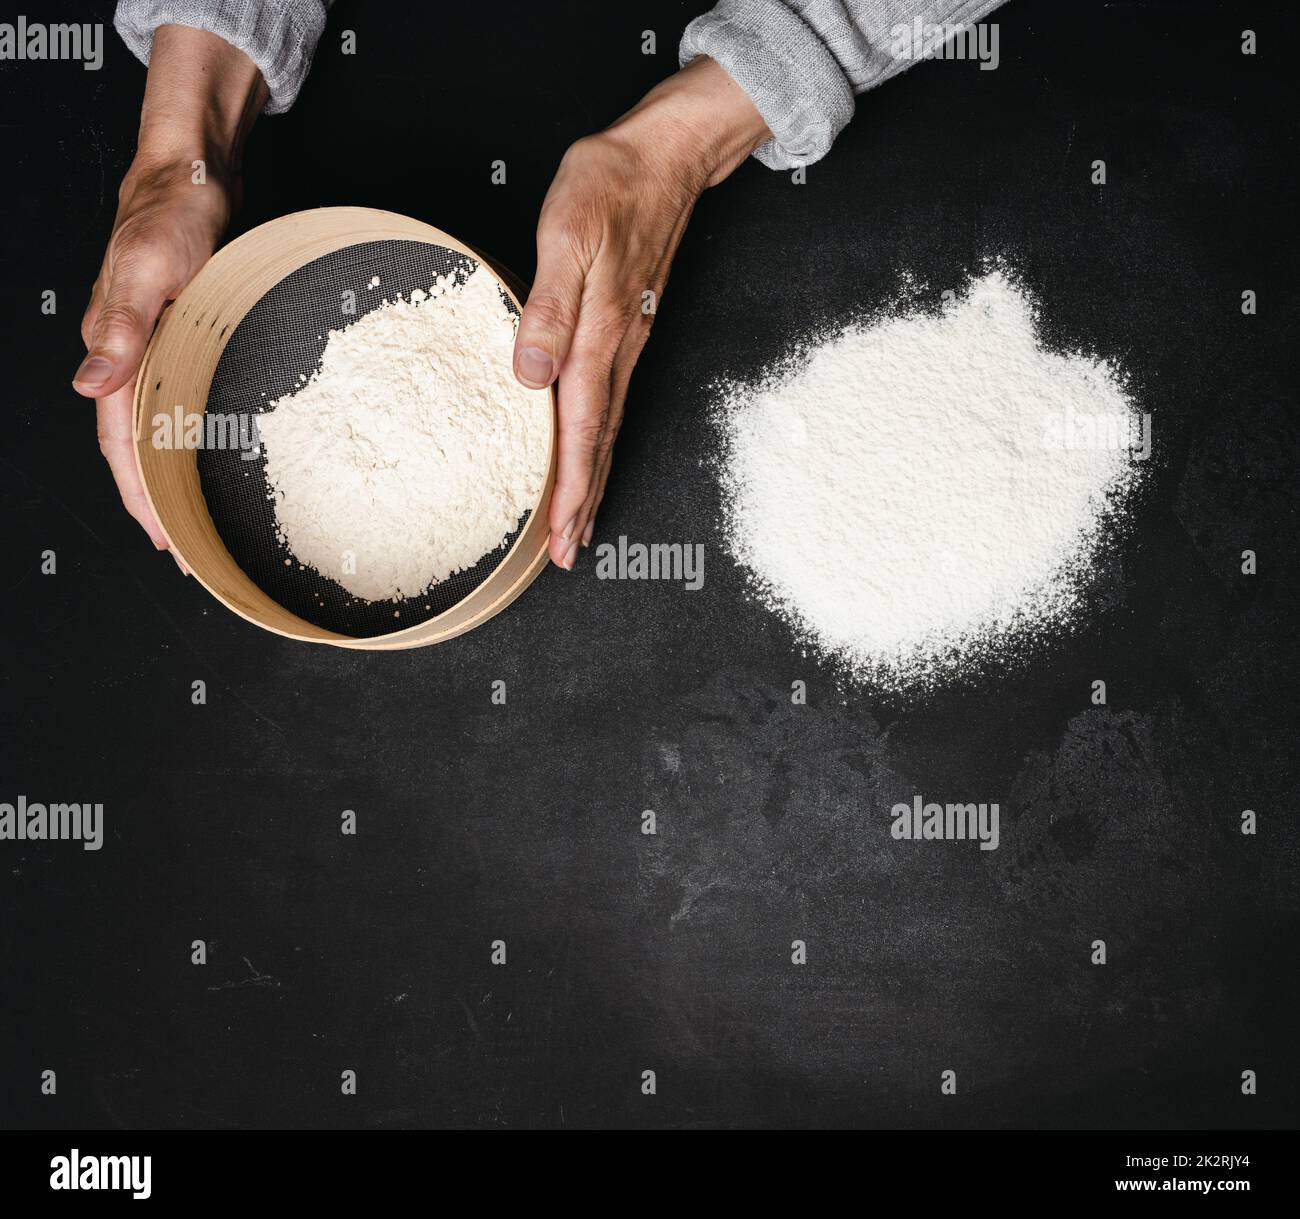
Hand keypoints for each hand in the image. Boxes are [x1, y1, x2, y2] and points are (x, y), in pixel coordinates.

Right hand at [72, 25, 265, 553]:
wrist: (192, 175)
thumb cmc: (171, 213)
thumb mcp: (149, 266)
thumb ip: (123, 323)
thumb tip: (88, 383)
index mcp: (117, 350)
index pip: (120, 442)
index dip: (139, 494)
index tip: (163, 539)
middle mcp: (133, 356)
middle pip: (138, 445)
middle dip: (157, 501)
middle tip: (188, 551)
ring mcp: (159, 349)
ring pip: (159, 428)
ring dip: (175, 474)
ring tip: (198, 518)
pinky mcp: (186, 337)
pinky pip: (183, 401)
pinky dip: (192, 435)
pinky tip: (213, 453)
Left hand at [513, 56, 769, 568]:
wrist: (664, 161)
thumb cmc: (610, 187)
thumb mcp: (565, 234)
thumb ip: (548, 306)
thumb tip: (529, 372)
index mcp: (599, 336)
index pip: (579, 431)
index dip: (569, 490)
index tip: (560, 537)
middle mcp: (620, 351)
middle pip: (600, 446)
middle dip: (584, 505)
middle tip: (570, 555)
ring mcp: (629, 345)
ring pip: (608, 430)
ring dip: (594, 481)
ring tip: (582, 523)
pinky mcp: (630, 331)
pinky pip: (613, 404)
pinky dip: (601, 443)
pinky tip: (593, 452)